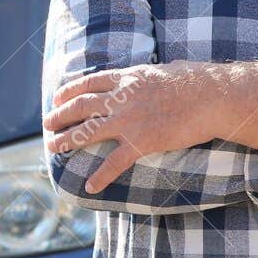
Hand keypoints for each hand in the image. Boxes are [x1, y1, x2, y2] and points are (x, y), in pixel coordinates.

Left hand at [42, 61, 221, 192]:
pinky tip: (89, 186)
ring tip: (52, 147)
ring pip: (86, 131)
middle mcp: (121, 98)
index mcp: (127, 78)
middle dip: (59, 115)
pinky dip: (100, 176)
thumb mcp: (164, 70)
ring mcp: (129, 120)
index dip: (68, 91)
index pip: (88, 83)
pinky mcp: (141, 142)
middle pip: (80, 106)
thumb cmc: (195, 81)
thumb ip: (147, 77)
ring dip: (66, 140)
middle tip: (46, 124)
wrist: (211, 97)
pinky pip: (114, 163)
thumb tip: (148, 75)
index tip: (56, 98)